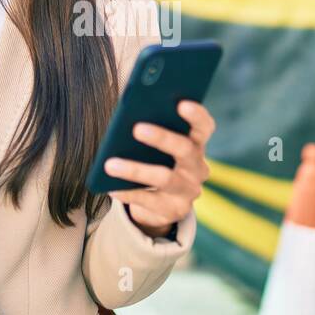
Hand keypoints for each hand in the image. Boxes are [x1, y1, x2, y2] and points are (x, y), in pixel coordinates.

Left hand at [103, 100, 214, 232]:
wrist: (160, 203)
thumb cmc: (154, 161)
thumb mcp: (156, 146)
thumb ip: (150, 127)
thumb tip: (127, 114)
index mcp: (197, 144)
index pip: (204, 127)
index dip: (196, 115)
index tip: (181, 103)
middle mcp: (198, 167)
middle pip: (185, 150)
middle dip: (162, 138)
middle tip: (137, 128)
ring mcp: (188, 191)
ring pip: (165, 178)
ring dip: (136, 170)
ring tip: (110, 164)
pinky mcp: (175, 210)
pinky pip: (149, 201)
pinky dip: (128, 193)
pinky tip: (111, 187)